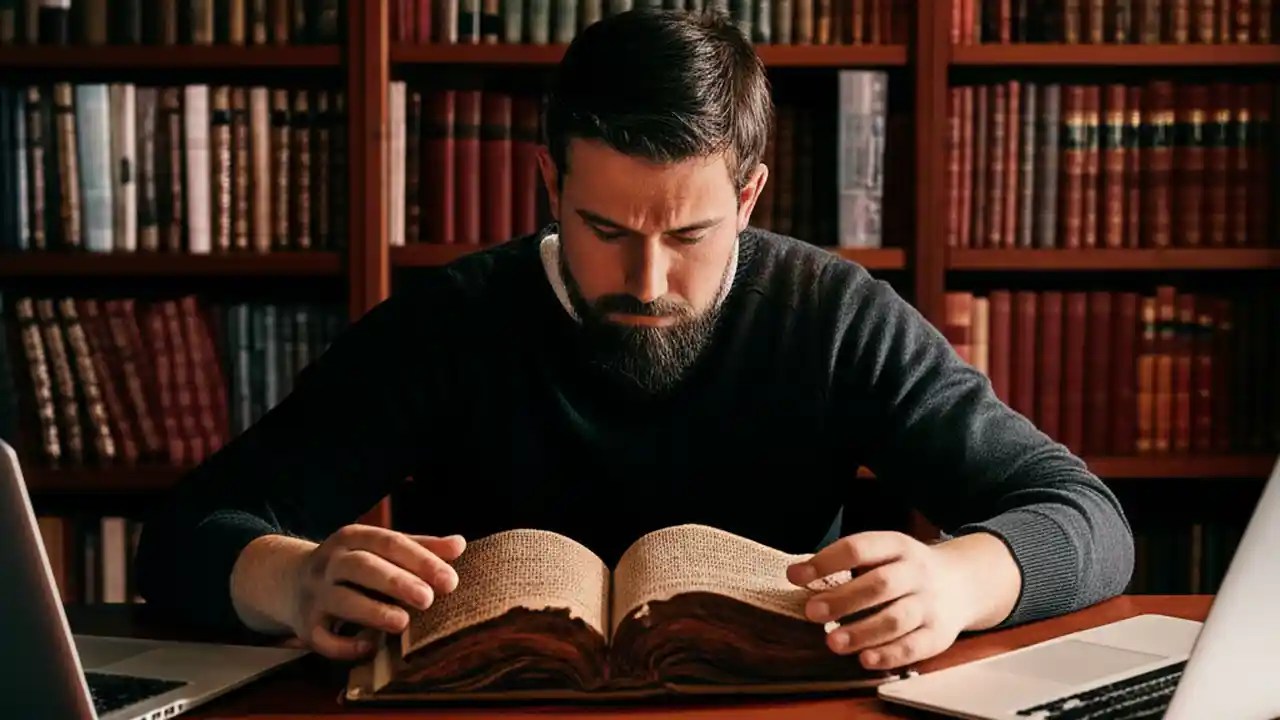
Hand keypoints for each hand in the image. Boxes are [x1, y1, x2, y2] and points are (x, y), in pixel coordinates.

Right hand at [287, 525, 465, 659]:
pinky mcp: (305, 625)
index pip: (389, 542)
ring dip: (372, 611)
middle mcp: (331, 562)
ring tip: (402, 622)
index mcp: (353, 538)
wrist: (289, 580)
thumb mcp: (381, 548)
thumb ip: (420, 547)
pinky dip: (344, 645)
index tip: (450, 580)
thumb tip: (459, 545)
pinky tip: (369, 647)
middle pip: (362, 567)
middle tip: (428, 598)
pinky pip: (322, 637)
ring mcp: (315, 593)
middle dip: (396, 581)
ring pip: (340, 600)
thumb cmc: (353, 565)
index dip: (420, 560)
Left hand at [785, 531, 977, 671]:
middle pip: (880, 584)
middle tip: (811, 612)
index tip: (796, 576)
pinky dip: (889, 654)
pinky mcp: (939, 634)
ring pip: (896, 618)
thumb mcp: (884, 554)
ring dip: (862, 631)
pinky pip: (915, 646)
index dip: (826, 561)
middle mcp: (916, 572)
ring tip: (832, 642)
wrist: (963, 583)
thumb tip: (799, 575)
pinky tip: (865, 659)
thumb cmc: (905, 570)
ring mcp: (930, 604)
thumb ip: (848, 563)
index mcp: (897, 546)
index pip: (859, 548)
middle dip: (843, 599)